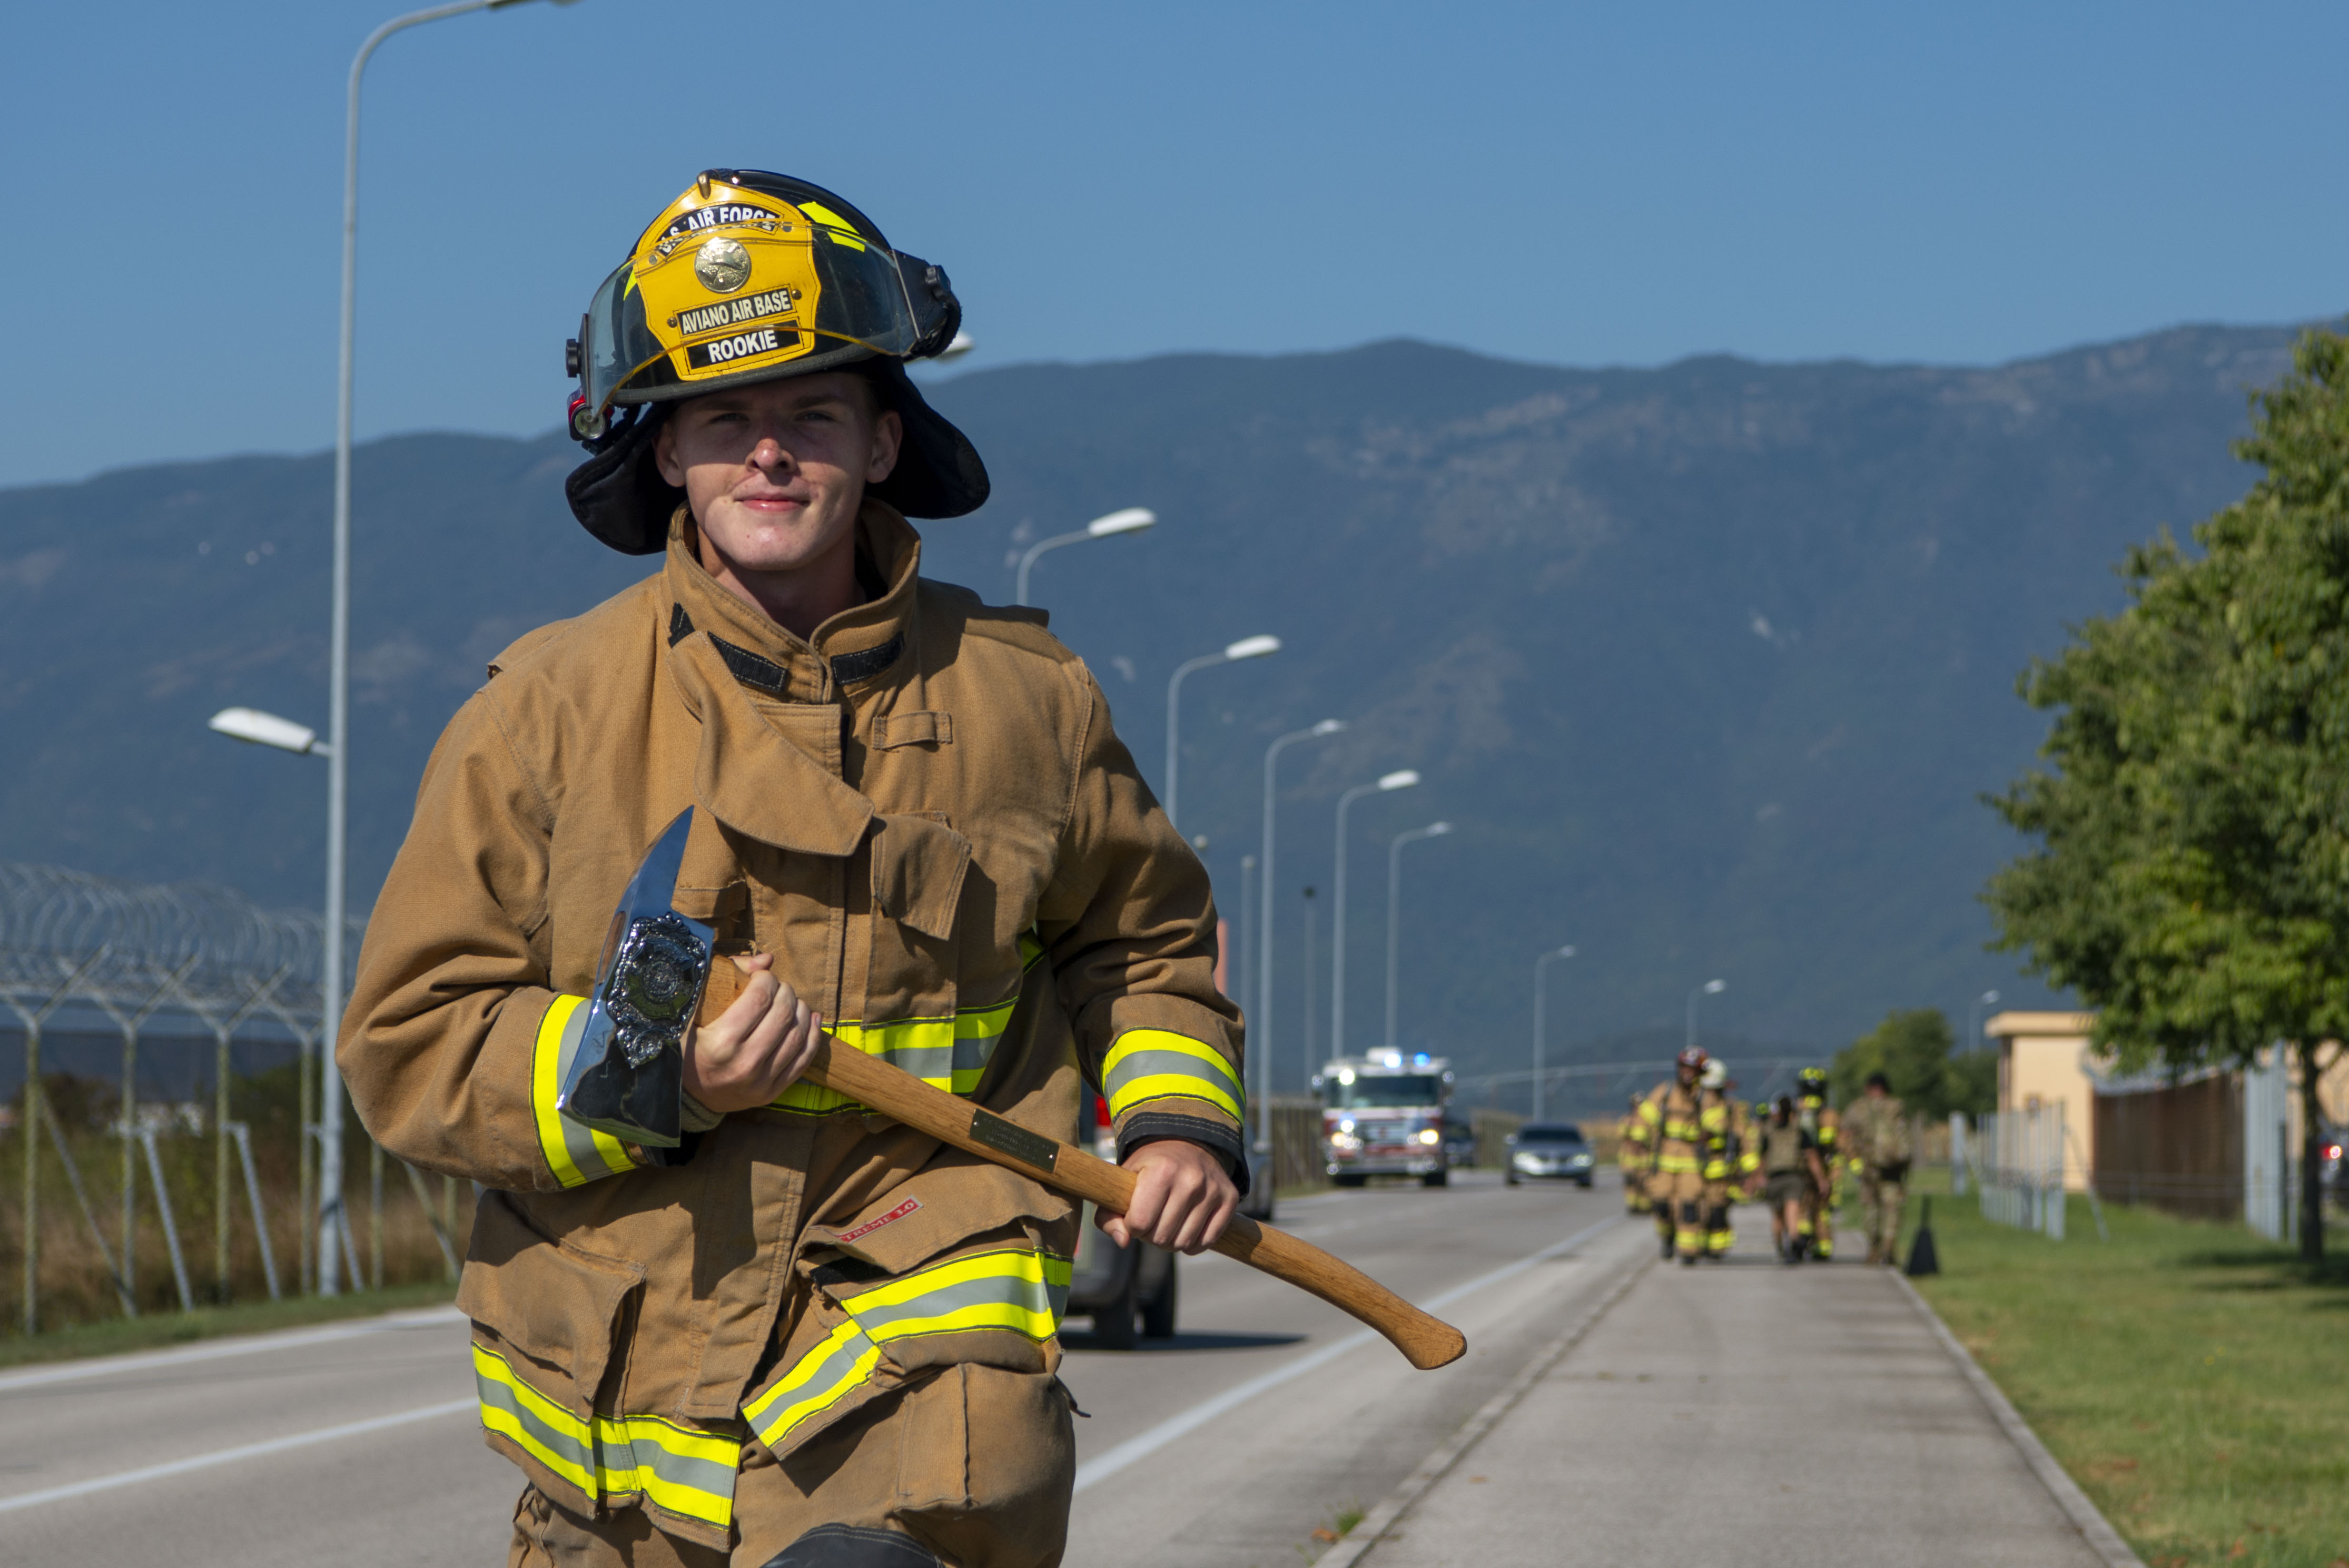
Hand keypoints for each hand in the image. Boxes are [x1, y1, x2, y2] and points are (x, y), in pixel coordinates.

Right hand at [683, 954, 822, 1113]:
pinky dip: (812, 1035)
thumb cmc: (687, 1046)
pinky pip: (804, 1059)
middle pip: (782, 1015)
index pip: (759, 999)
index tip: (761, 976)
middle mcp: (744, 1064)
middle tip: (778, 986)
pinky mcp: (772, 1092)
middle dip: (785, 991)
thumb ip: (726, 978)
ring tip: (791, 1000)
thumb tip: (767, 960)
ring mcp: (760, 1082)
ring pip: (797, 1035)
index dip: (765, 979)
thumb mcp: (692, 1012)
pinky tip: (811, 1018)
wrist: (687, 1096)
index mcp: (720, 1044)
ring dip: (800, 1009)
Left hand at [1097, 1140, 1237, 1254]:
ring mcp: (1213, 1190)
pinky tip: (1185, 1226)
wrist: (1186, 1144)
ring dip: (1171, 1240)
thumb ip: (1109, 1216)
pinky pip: (1206, 1242)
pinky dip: (1193, 1243)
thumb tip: (1123, 1242)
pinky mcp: (1230, 1199)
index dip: (1132, 1225)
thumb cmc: (1148, 1168)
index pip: (1139, 1223)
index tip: (1135, 1214)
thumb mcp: (1122, 1183)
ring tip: (1168, 1221)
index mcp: (1161, 1171)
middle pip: (1161, 1238)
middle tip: (1152, 1217)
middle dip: (1151, 1234)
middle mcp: (1191, 1179)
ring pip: (1184, 1243)